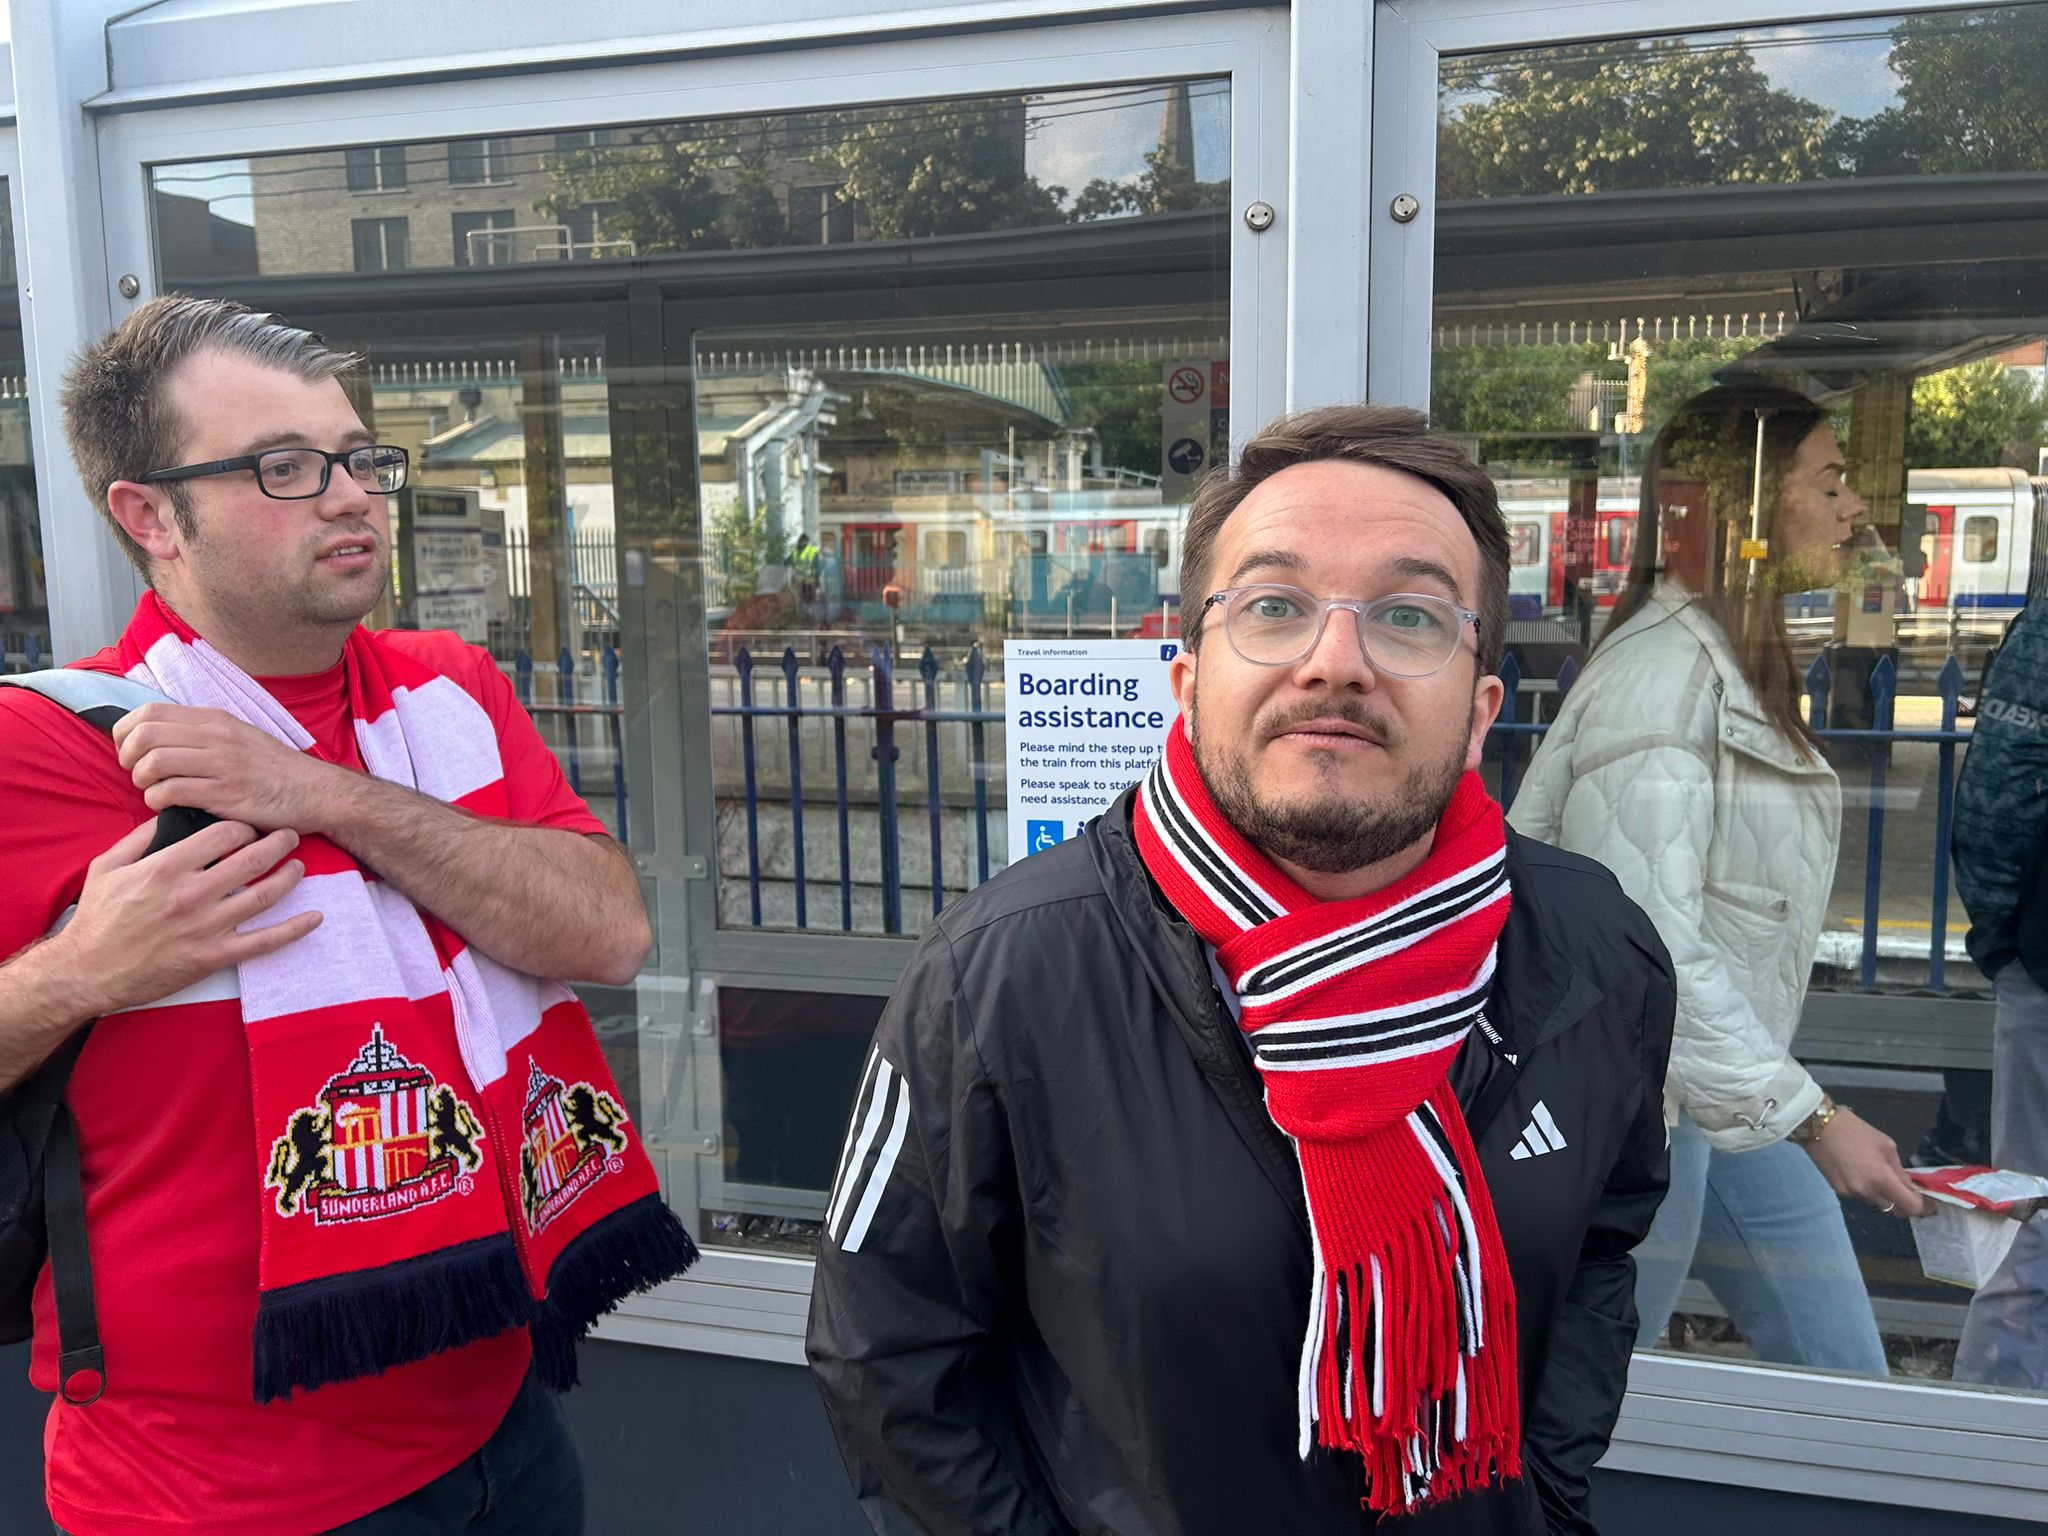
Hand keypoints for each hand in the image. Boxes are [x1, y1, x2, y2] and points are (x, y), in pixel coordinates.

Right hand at [47, 818, 322, 1016]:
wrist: (86, 970)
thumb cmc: (97, 918)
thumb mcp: (108, 866)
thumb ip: (141, 837)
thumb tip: (170, 816)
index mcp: (168, 867)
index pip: (225, 834)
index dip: (244, 825)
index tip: (250, 826)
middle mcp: (193, 893)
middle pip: (252, 859)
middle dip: (278, 842)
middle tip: (290, 834)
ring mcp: (207, 926)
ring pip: (264, 895)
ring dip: (289, 876)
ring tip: (299, 864)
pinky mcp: (214, 955)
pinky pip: (264, 941)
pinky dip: (294, 928)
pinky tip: (315, 917)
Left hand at [113, 703, 338, 831]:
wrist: (316, 791)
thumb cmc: (275, 770)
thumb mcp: (240, 736)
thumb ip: (202, 733)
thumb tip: (159, 738)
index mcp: (216, 719)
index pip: (149, 711)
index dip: (125, 730)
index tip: (129, 749)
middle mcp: (216, 737)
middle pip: (145, 735)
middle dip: (128, 756)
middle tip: (136, 772)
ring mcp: (221, 765)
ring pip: (154, 762)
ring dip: (142, 780)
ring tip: (152, 789)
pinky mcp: (225, 795)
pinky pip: (172, 791)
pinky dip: (157, 800)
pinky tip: (167, 804)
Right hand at [1801, 1106, 1928, 1217]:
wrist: (1818, 1128)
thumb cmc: (1856, 1131)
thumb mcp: (1886, 1145)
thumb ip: (1899, 1170)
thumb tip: (1909, 1186)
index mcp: (1882, 1179)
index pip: (1910, 1206)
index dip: (1924, 1208)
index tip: (1930, 1204)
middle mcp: (1867, 1193)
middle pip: (1895, 1210)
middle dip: (1906, 1204)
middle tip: (1911, 1193)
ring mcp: (1851, 1194)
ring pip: (1879, 1204)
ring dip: (1887, 1197)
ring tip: (1884, 1179)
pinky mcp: (1839, 1191)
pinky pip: (1863, 1197)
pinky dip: (1870, 1191)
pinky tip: (1865, 1175)